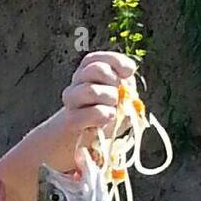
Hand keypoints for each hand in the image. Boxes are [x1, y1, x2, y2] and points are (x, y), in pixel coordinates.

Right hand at [43, 50, 137, 173]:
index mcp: (87, 73)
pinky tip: (108, 117)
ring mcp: (72, 100)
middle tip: (117, 96)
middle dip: (113, 82)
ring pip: (90, 89)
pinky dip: (103, 114)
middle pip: (96, 69)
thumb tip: (129, 87)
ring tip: (113, 109)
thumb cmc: (103, 118)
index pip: (98, 58)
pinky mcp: (71, 120)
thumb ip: (126, 90)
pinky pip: (90, 112)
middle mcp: (77, 82)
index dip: (116, 62)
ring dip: (108, 98)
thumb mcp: (119, 100)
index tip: (129, 72)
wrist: (79, 142)